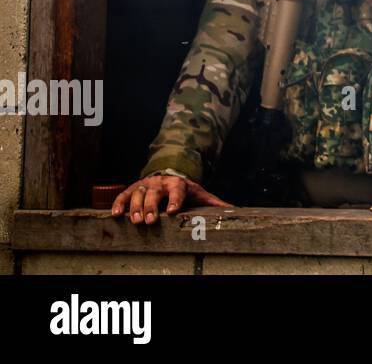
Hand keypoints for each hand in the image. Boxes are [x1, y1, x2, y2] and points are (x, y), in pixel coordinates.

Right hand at [111, 174, 231, 224]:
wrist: (167, 175)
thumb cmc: (184, 190)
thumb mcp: (198, 193)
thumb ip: (212, 202)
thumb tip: (231, 208)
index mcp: (178, 184)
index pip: (177, 190)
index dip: (175, 199)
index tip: (173, 211)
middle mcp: (160, 183)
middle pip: (155, 194)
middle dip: (151, 207)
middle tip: (150, 221)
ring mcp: (145, 185)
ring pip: (138, 194)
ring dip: (135, 208)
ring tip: (135, 221)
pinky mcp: (133, 189)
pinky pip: (124, 195)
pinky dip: (118, 203)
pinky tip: (115, 214)